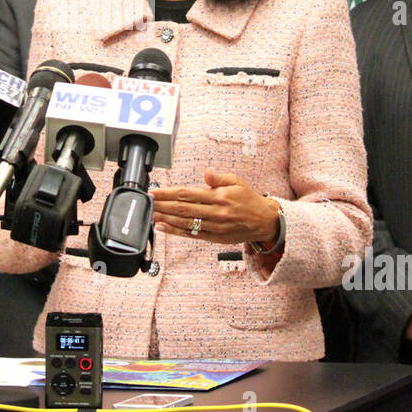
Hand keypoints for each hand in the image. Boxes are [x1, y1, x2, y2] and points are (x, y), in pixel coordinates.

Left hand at [152, 168, 280, 246]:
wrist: (263, 221)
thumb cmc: (248, 199)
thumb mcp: (237, 182)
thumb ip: (219, 178)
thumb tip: (207, 173)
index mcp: (219, 197)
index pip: (188, 194)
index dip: (169, 193)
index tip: (155, 192)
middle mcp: (215, 213)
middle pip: (183, 209)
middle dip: (163, 206)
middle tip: (147, 203)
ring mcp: (214, 227)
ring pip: (185, 223)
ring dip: (165, 219)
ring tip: (150, 214)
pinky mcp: (213, 238)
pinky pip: (191, 235)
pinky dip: (175, 231)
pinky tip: (163, 227)